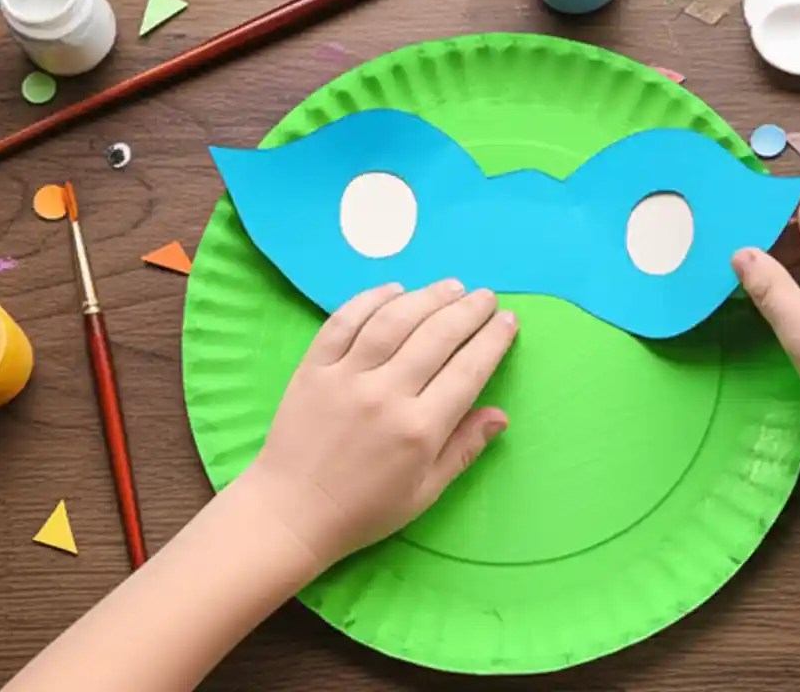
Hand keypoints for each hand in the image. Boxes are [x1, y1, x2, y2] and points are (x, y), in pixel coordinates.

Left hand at [246, 280, 517, 566]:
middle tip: (486, 296)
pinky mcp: (313, 368)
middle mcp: (385, 395)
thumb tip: (501, 414)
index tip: (508, 321)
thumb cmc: (364, 509)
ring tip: (450, 287)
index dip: (492, 340)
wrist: (291, 512)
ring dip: (427, 297)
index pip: (468, 370)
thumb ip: (463, 448)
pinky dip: (371, 299)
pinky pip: (345, 321)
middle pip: (436, 336)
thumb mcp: (424, 492)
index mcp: (419, 430)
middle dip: (468, 310)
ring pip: (394, 321)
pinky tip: (394, 290)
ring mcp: (346, 377)